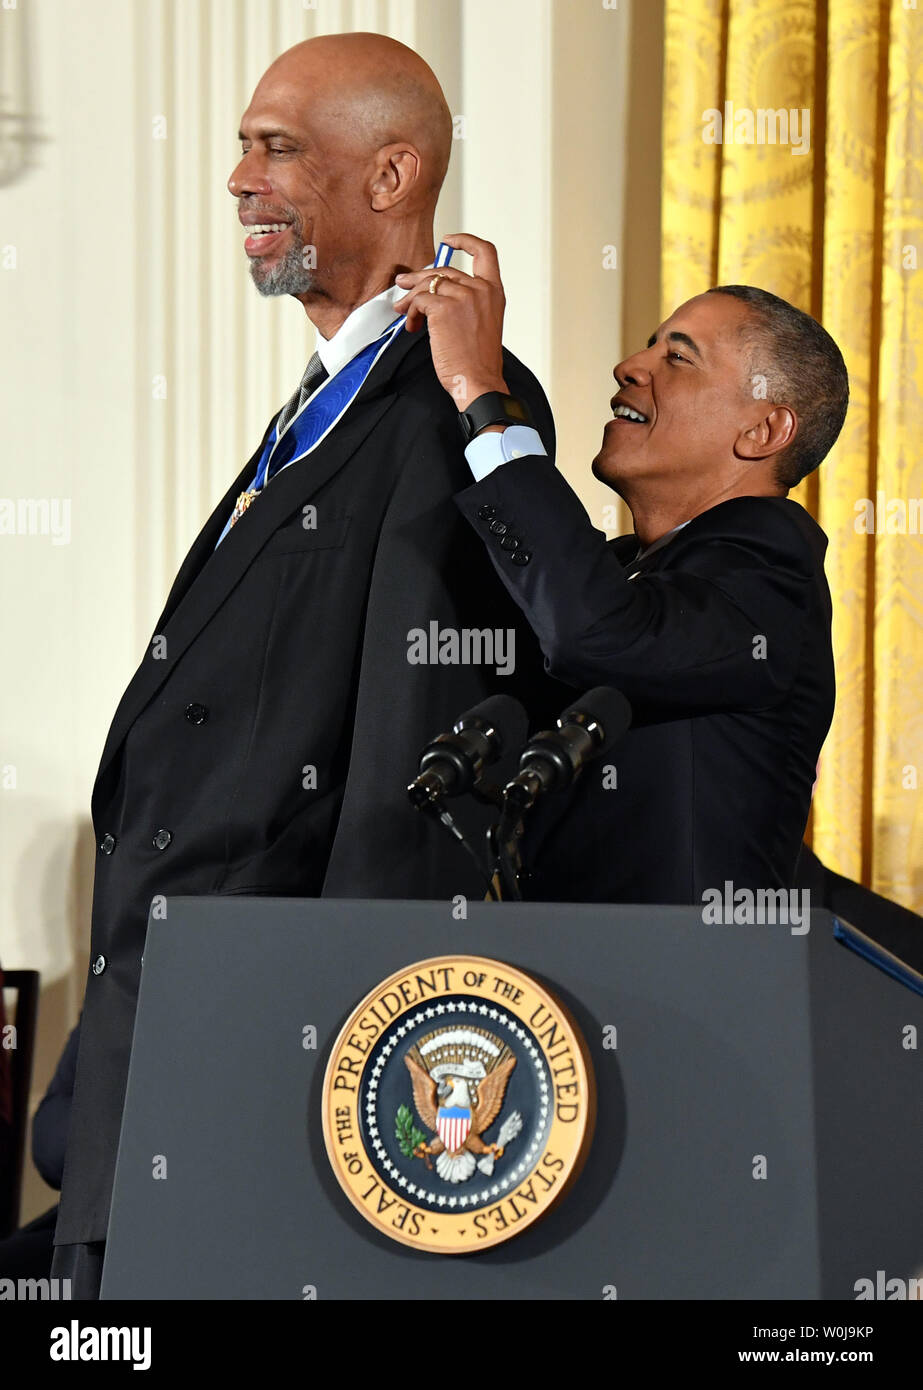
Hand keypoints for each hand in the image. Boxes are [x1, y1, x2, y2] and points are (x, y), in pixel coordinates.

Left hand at [393, 233, 508, 411]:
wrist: (477, 382)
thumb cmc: (477, 362)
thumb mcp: (482, 323)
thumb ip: (466, 302)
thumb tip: (434, 292)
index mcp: (494, 292)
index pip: (485, 252)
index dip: (465, 241)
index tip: (449, 240)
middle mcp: (481, 289)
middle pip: (444, 270)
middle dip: (419, 277)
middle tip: (404, 285)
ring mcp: (463, 297)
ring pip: (428, 284)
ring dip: (411, 299)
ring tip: (404, 312)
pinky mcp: (444, 308)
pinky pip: (419, 300)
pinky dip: (412, 312)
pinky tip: (413, 326)